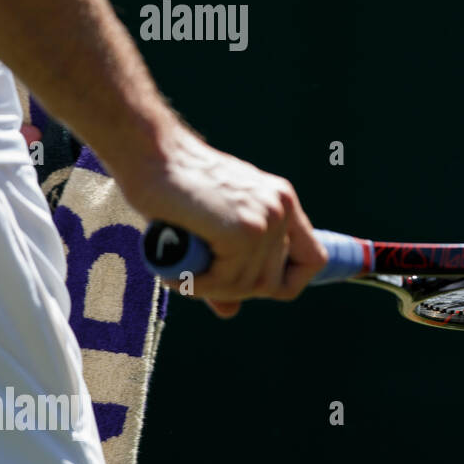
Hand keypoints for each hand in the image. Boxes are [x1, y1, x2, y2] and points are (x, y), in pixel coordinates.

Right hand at [108, 121, 325, 317]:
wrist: (150, 152)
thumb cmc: (173, 187)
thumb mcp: (211, 227)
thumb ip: (227, 266)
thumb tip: (230, 311)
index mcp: (283, 203)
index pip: (313, 259)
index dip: (287, 281)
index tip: (253, 286)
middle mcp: (282, 209)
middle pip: (273, 283)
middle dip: (233, 290)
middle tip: (197, 278)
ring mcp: (266, 219)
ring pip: (248, 286)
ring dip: (209, 289)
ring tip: (181, 271)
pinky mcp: (243, 230)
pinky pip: (226, 280)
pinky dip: (196, 284)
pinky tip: (176, 272)